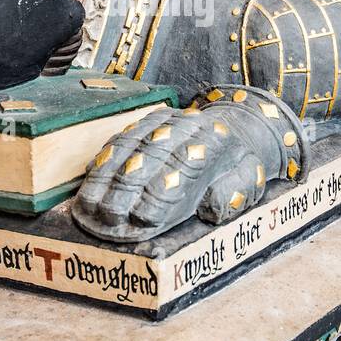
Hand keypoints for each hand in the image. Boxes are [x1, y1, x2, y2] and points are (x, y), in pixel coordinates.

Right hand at [71, 86, 305, 242]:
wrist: (235, 129)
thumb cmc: (238, 167)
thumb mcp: (250, 182)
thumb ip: (233, 194)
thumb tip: (209, 205)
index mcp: (216, 141)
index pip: (183, 169)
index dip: (161, 195)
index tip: (143, 219)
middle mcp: (186, 126)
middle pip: (149, 157)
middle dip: (126, 188)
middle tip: (109, 215)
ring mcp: (163, 121)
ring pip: (129, 145)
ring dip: (106, 176)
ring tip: (90, 202)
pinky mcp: (147, 121)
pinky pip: (120, 137)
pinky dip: (103, 159)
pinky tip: (90, 178)